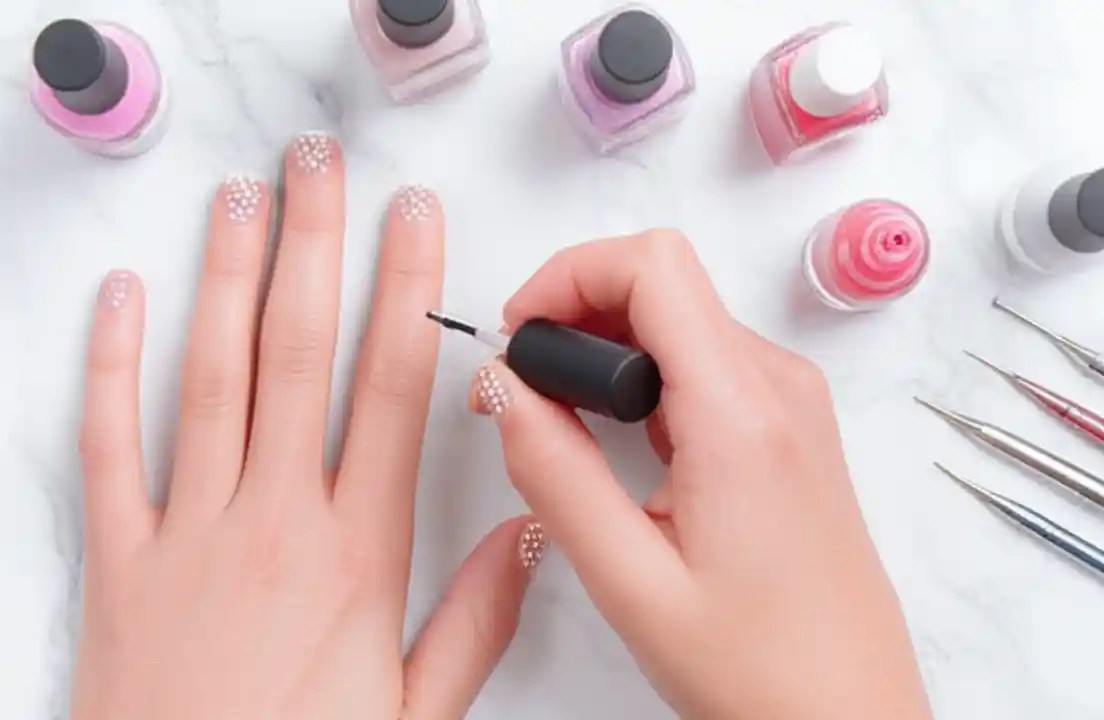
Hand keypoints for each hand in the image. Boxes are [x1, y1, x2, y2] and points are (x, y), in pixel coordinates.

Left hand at [71, 136, 543, 719]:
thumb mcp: (417, 715)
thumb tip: (530, 534)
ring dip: (230, 276)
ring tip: (242, 197)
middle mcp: (274, 521)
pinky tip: (124, 299)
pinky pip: (110, 444)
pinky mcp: (119, 557)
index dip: (407, 291)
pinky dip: (111, 365)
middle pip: (299, 353)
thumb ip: (475, 620)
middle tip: (321, 165)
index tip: (415, 222)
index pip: (394, 391)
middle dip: (315, 245)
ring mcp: (189, 531)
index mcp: (356, 555)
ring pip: (212, 376)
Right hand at [472, 231, 931, 718]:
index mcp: (742, 416)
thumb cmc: (761, 670)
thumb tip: (503, 388)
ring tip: (560, 424)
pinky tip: (618, 442)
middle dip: (577, 310)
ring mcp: (792, 404)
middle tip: (523, 387)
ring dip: (608, 348)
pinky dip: (644, 377)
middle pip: (664, 281)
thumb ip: (554, 473)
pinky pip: (706, 361)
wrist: (851, 717)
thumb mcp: (630, 580)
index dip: (569, 275)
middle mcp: (780, 389)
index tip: (519, 334)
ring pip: (681, 318)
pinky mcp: (789, 427)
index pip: (653, 265)